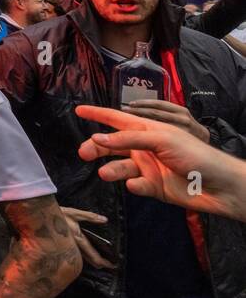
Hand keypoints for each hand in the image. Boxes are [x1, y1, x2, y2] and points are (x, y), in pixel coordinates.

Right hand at [58, 206, 114, 269]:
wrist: (38, 216)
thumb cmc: (55, 213)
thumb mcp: (73, 213)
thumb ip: (90, 217)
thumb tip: (104, 219)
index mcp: (77, 238)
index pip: (93, 254)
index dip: (103, 261)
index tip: (112, 265)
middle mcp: (72, 246)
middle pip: (88, 260)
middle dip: (99, 263)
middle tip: (108, 266)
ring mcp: (66, 247)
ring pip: (81, 257)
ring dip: (91, 260)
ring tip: (99, 262)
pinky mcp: (62, 245)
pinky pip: (75, 253)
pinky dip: (83, 255)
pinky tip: (85, 254)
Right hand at [76, 104, 245, 221]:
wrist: (219, 184)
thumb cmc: (195, 154)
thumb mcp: (161, 139)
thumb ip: (128, 139)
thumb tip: (97, 139)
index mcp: (147, 130)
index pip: (118, 119)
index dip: (98, 114)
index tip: (79, 110)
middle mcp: (144, 148)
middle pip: (112, 145)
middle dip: (96, 147)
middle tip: (84, 153)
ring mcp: (148, 167)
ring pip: (120, 167)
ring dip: (111, 169)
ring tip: (105, 174)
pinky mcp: (153, 187)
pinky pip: (136, 185)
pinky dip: (134, 185)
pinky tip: (137, 185)